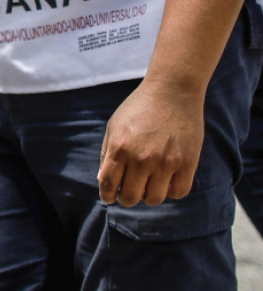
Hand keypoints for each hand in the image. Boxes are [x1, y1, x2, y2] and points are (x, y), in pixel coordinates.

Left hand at [98, 79, 205, 206]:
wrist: (173, 91)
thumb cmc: (139, 108)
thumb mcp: (114, 126)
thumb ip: (107, 154)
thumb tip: (104, 182)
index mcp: (119, 148)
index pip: (108, 185)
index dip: (107, 196)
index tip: (109, 198)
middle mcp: (141, 158)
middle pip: (131, 197)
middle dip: (126, 198)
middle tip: (130, 192)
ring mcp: (165, 162)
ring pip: (154, 199)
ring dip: (149, 196)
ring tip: (149, 184)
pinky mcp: (187, 163)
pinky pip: (179, 192)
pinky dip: (171, 191)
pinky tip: (167, 181)